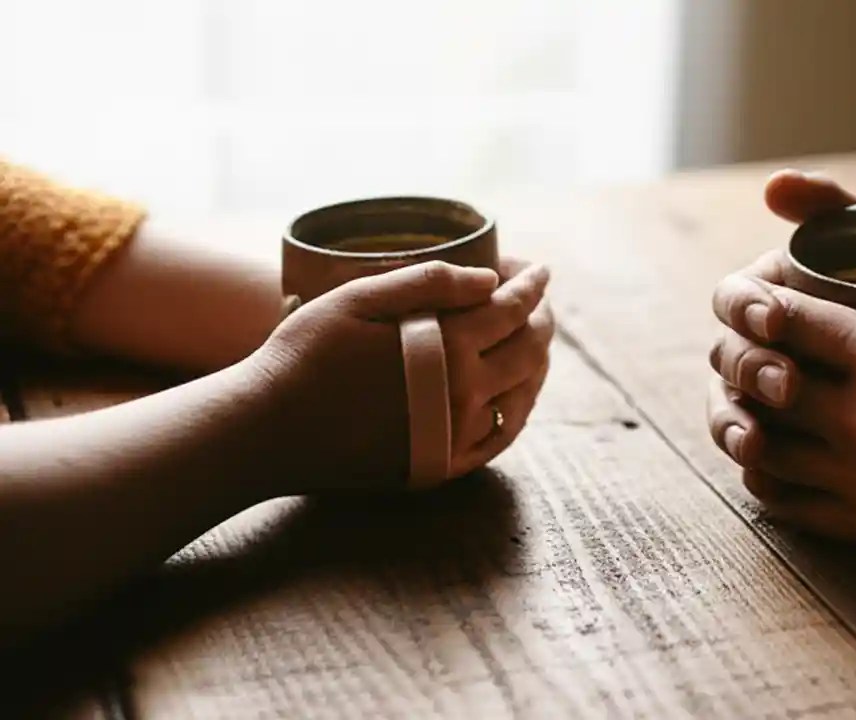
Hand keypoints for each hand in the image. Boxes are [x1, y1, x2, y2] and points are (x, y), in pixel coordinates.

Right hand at [252, 257, 553, 492]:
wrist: (266, 430)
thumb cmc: (303, 355)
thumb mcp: (357, 299)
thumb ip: (427, 283)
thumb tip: (490, 280)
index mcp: (447, 348)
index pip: (511, 310)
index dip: (532, 286)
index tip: (541, 271)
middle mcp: (464, 396)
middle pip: (528, 352)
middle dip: (542, 321)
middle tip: (541, 302)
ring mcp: (456, 438)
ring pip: (522, 395)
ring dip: (538, 364)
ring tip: (536, 342)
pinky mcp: (441, 467)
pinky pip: (500, 438)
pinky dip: (517, 410)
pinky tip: (515, 395)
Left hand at [706, 170, 855, 561]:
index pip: (785, 322)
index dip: (760, 308)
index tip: (761, 305)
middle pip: (763, 383)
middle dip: (746, 361)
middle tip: (747, 350)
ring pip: (763, 445)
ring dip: (747, 419)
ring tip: (751, 400)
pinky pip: (785, 501)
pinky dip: (764, 475)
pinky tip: (768, 454)